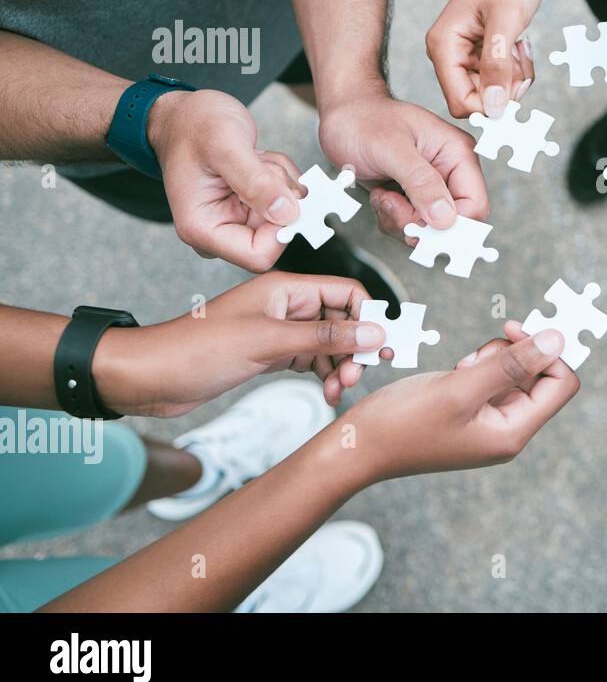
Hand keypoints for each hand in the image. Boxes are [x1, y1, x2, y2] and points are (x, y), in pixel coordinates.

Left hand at [93, 272, 384, 416]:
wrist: (148, 377)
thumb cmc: (196, 350)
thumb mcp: (267, 342)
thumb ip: (324, 336)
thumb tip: (374, 332)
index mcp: (285, 289)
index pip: (346, 293)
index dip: (368, 317)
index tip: (382, 347)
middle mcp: (285, 307)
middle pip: (342, 320)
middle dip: (355, 349)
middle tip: (357, 377)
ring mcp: (278, 331)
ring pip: (328, 344)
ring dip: (341, 367)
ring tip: (339, 391)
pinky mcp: (269, 355)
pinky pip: (311, 361)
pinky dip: (323, 376)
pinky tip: (327, 393)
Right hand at [151, 89, 303, 271]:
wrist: (185, 113)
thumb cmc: (193, 126)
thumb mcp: (226, 145)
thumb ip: (255, 182)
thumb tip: (287, 214)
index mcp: (202, 229)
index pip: (258, 256)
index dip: (280, 228)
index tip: (280, 192)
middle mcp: (220, 230)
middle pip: (277, 232)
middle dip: (279, 194)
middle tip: (259, 164)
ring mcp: (238, 219)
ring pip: (287, 212)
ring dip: (281, 179)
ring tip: (254, 158)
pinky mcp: (252, 206)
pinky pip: (288, 198)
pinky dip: (282, 174)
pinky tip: (258, 159)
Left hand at [318, 91, 487, 240]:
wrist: (342, 115)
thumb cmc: (364, 120)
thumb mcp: (391, 148)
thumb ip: (421, 182)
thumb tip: (445, 218)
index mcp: (458, 154)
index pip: (474, 204)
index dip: (449, 223)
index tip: (416, 223)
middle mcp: (451, 172)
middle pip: (451, 222)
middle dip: (418, 223)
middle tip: (390, 203)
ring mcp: (433, 187)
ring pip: (430, 228)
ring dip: (400, 222)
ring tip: (382, 196)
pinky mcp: (414, 197)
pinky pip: (412, 225)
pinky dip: (392, 220)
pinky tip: (380, 197)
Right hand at [341, 323, 578, 480]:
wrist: (357, 446)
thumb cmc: (402, 423)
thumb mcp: (460, 387)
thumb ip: (511, 364)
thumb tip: (557, 341)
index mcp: (512, 433)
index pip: (561, 383)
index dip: (547, 351)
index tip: (514, 329)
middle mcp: (507, 431)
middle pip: (539, 376)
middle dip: (512, 354)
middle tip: (474, 358)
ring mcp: (489, 423)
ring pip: (513, 373)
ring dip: (491, 358)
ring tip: (460, 368)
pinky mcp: (471, 413)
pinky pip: (491, 379)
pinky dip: (476, 366)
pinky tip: (453, 373)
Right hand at [426, 0, 540, 118]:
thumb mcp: (507, 20)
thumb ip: (498, 65)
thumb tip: (493, 108)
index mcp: (443, 46)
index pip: (461, 102)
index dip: (491, 106)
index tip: (517, 86)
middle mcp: (447, 53)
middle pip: (478, 100)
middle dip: (506, 88)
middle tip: (521, 59)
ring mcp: (462, 54)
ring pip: (491, 92)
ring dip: (514, 77)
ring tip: (520, 46)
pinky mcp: (477, 53)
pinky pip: (498, 78)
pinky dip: (515, 68)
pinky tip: (519, 44)